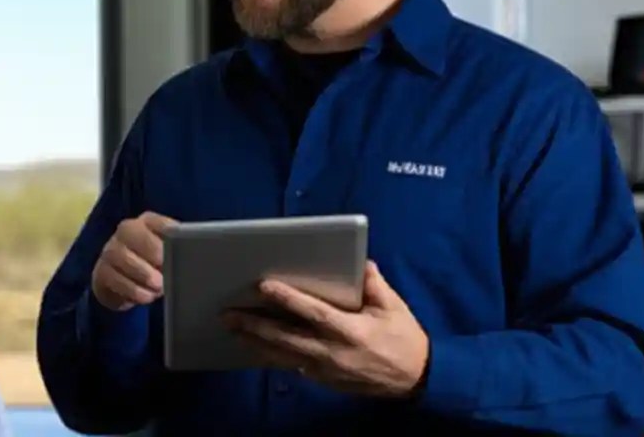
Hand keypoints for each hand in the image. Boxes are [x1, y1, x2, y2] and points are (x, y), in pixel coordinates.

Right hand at [91, 211, 178, 311]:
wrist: (124, 285)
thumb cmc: (153, 267)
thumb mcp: (167, 256)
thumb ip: (180, 251)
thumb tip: (198, 257)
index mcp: (148, 222)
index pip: (160, 223)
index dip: (171, 237)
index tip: (182, 252)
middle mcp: (126, 231)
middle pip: (135, 234)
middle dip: (154, 254)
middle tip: (168, 272)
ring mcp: (110, 250)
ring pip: (123, 257)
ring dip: (144, 274)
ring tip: (159, 288)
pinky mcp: (101, 272)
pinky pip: (115, 279)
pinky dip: (133, 290)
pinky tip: (146, 296)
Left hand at [223, 261, 429, 397]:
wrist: (414, 380)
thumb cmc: (403, 339)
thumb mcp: (394, 308)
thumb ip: (374, 284)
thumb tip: (361, 262)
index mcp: (350, 331)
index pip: (313, 313)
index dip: (287, 299)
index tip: (264, 285)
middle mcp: (332, 352)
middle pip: (286, 337)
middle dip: (255, 325)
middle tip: (229, 313)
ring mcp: (325, 370)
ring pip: (282, 355)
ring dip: (255, 342)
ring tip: (232, 329)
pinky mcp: (322, 379)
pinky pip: (291, 366)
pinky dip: (270, 356)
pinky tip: (253, 347)